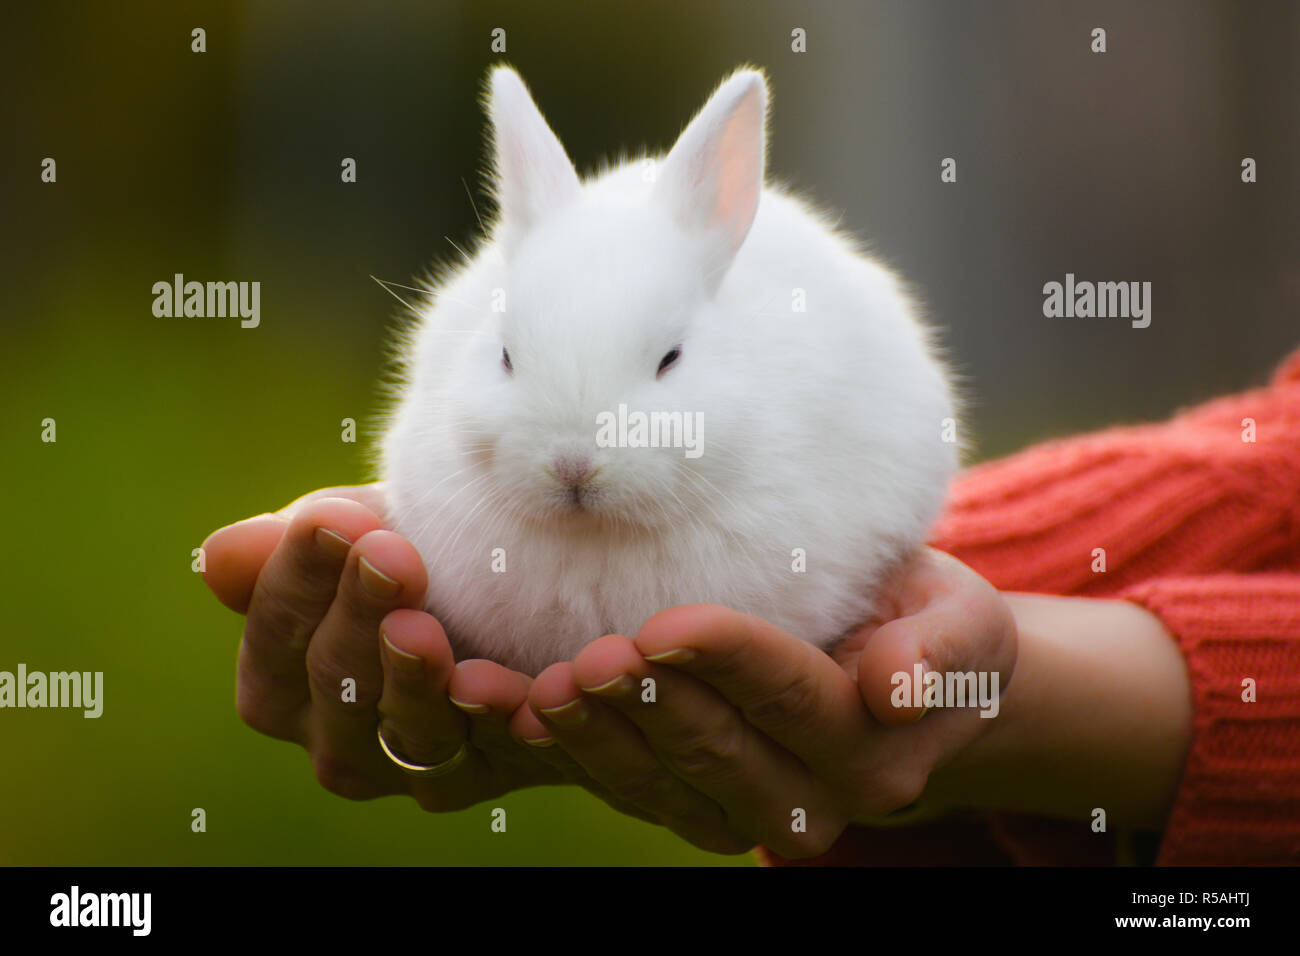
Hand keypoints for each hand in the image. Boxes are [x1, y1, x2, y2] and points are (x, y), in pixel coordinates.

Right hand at [201, 484, 582, 810]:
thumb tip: (221, 555)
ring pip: (418, 737)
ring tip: (429, 631)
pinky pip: (524, 761)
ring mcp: (428, 770)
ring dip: (421, 685)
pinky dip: (535, 727)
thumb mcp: (358, 535)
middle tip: (391, 558)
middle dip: (360, 618)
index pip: (275, 635)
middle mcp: (345, 746)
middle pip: (340, 686)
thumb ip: (295, 545)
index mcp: (284, 690)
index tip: (338, 518)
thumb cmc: (417, 559)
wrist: (524, 601)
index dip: (300, 577)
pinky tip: (546, 690)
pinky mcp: (513, 772)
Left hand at [509, 547, 1017, 856]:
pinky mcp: (701, 810)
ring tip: (543, 691)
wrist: (909, 687)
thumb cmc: (931, 628)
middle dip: (649, 703)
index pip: (790, 697)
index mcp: (873, 746)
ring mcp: (749, 816)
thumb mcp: (964, 622)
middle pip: (718, 752)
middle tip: (589, 656)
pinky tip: (521, 718)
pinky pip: (633, 791)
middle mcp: (814, 800)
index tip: (665, 622)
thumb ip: (941, 651)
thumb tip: (894, 687)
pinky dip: (575, 757)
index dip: (726, 661)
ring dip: (597, 739)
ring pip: (664, 785)